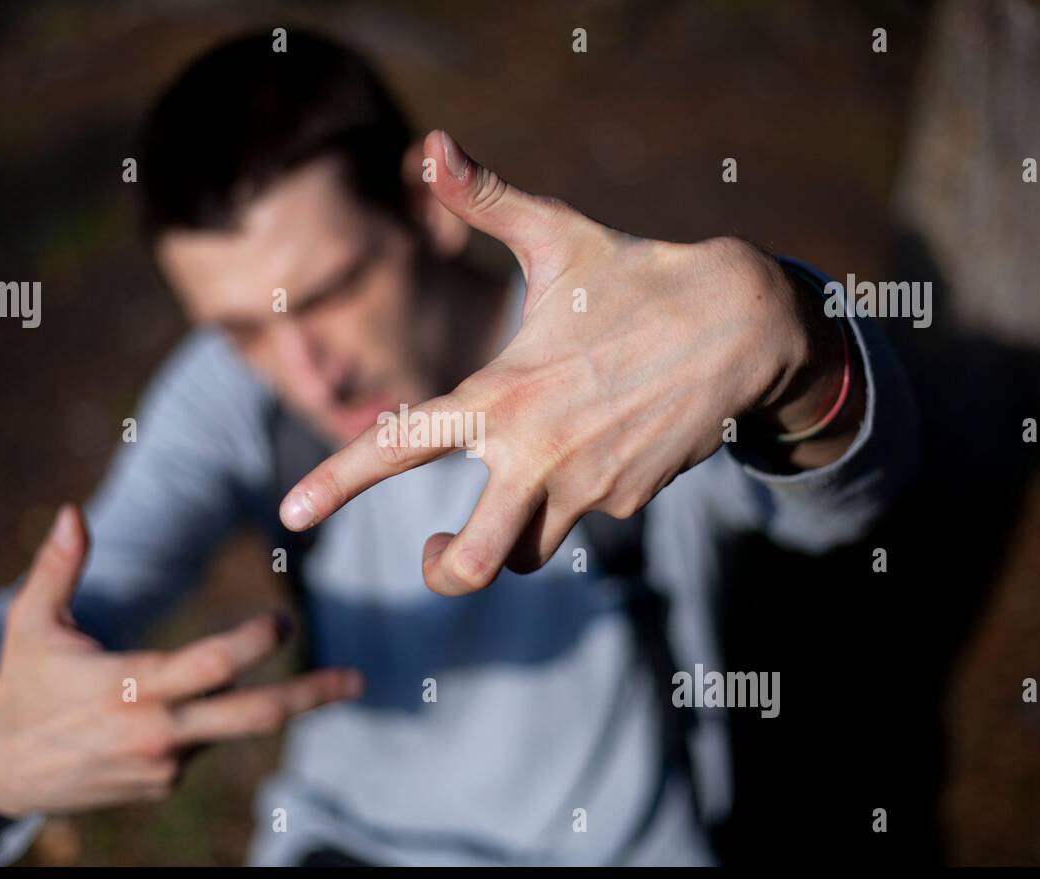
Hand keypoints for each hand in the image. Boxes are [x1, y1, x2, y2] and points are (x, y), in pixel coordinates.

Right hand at [0, 504, 361, 817]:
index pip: (214, 664)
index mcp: (131, 685)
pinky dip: (198, 723)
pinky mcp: (163, 785)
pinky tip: (155, 717)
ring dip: (239, 702)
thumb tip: (73, 511)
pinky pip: (201, 746)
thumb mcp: (30, 622)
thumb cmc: (22, 682)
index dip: (257, 640)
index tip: (285, 619)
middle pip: (253, 716)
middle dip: (309, 696)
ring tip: (252, 685)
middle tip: (356, 680)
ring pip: (227, 727)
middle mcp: (156, 732)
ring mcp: (163, 765)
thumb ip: (58, 567)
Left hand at [279, 130, 859, 595]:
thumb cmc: (639, 274)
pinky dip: (571, 497)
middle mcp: (537, 454)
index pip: (400, 446)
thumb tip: (429, 143)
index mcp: (501, 394)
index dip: (337, 481)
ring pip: (525, 551)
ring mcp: (587, 488)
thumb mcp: (557, 238)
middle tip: (433, 551)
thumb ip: (484, 200)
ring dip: (505, 540)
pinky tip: (597, 446)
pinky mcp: (627, 502)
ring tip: (508, 499)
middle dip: (443, 573)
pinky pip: (582, 518)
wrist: (748, 323)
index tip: (291, 514)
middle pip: (473, 565)